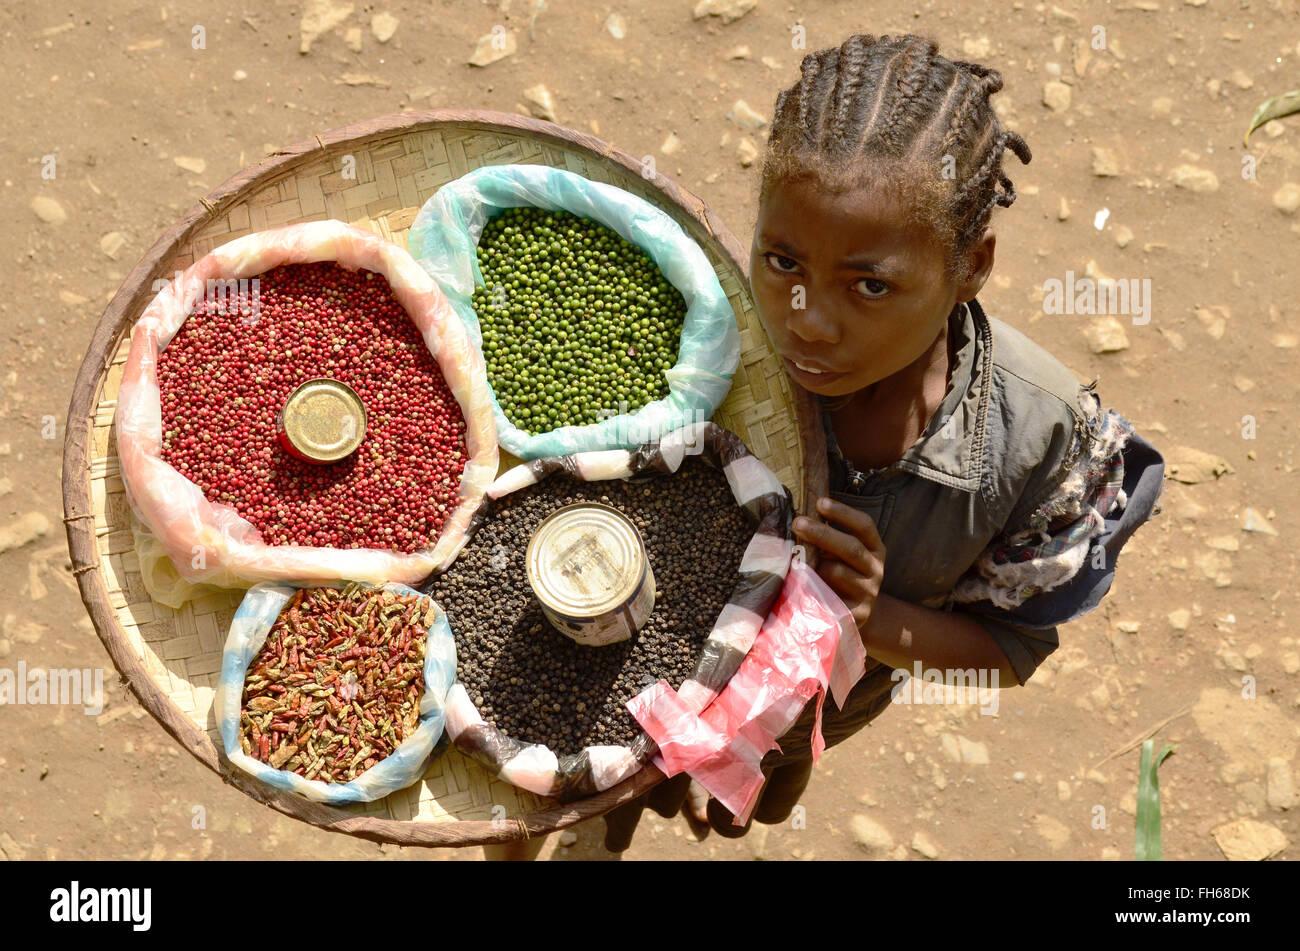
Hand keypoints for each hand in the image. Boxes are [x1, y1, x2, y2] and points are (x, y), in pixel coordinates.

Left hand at [792, 497, 886, 632]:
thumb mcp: (839, 554)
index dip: (843, 513)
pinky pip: (832, 598)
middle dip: (823, 534)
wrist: (853, 613)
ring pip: (839, 572)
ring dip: (816, 565)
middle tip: (798, 523)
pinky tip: (802, 584)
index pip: (864, 525)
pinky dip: (816, 589)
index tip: (820, 502)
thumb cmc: (839, 575)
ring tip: (796, 560)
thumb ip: (827, 539)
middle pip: (852, 548)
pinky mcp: (857, 614)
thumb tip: (800, 518)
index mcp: (873, 548)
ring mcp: (868, 592)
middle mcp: (875, 568)